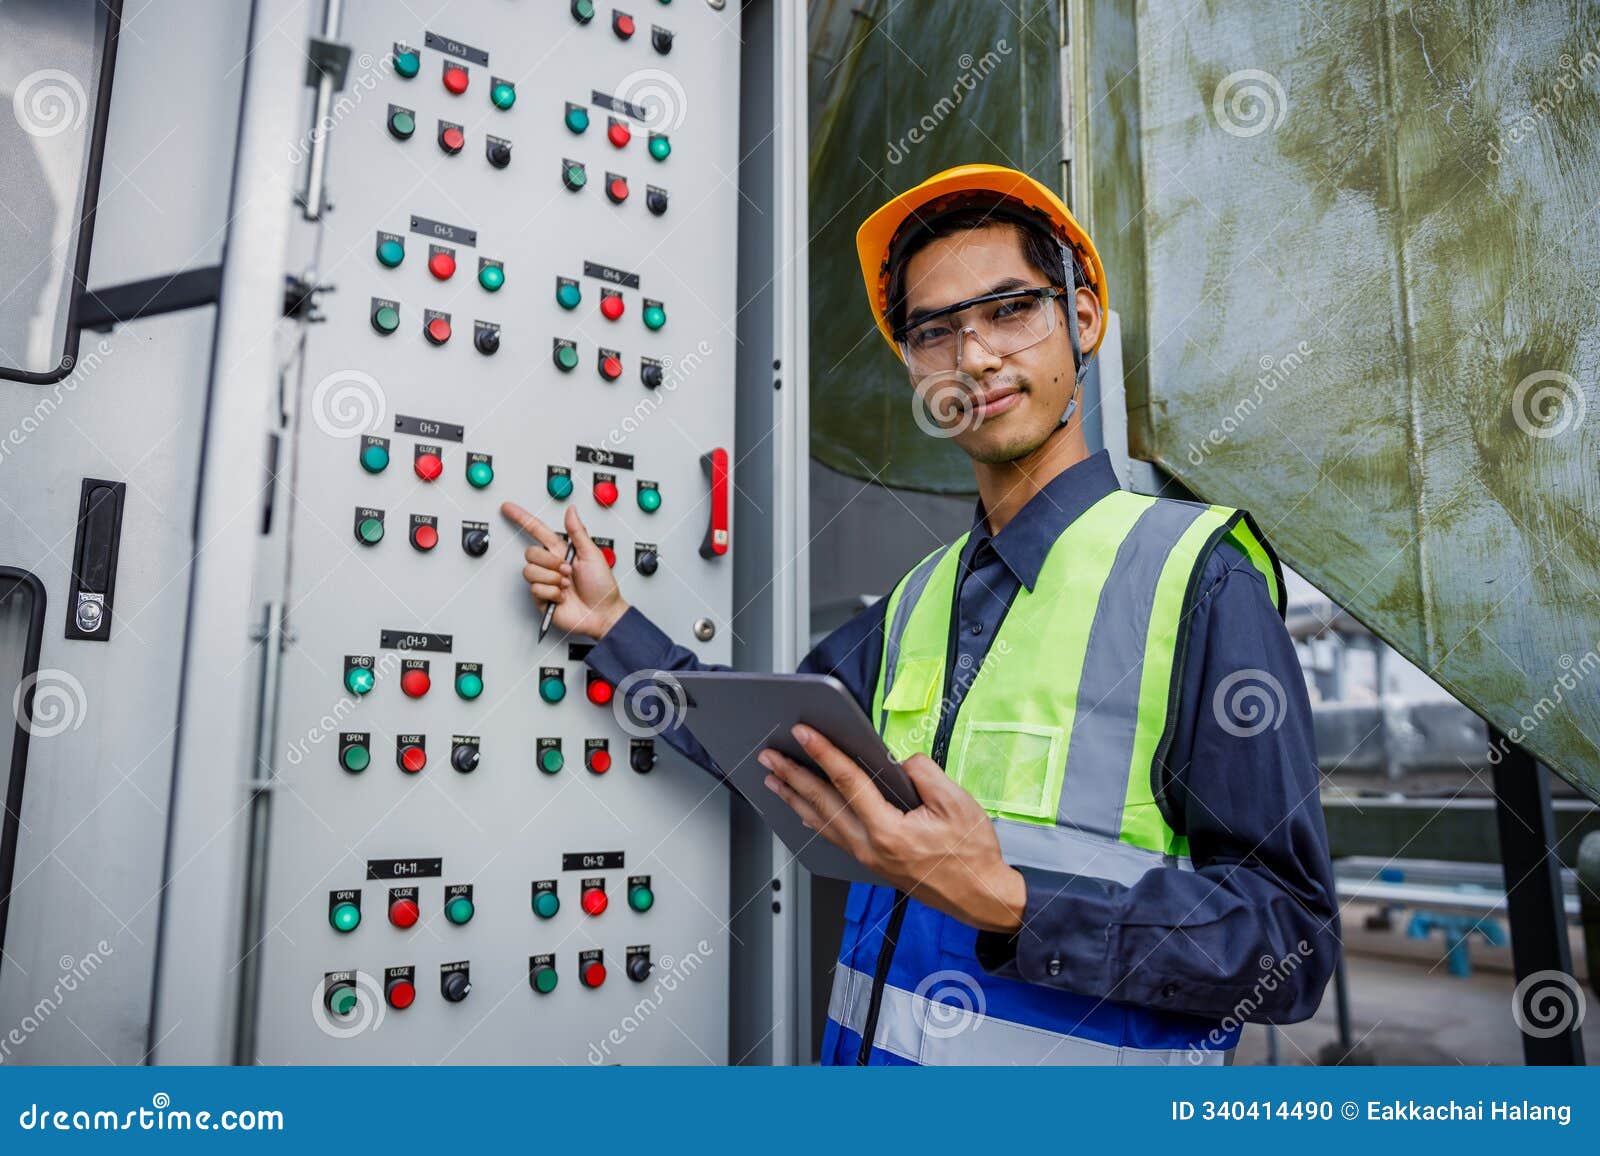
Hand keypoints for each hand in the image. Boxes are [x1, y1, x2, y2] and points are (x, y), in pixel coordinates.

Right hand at [500, 501, 629, 639]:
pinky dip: (552, 593)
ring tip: (566, 585)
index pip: (537, 531)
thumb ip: (578, 532)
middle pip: (530, 553)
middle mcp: (551, 565)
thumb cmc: (602, 586)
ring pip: (530, 571)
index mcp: (562, 551)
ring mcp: (545, 582)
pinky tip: (562, 597)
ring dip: (552, 578)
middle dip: (549, 562)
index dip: (522, 519)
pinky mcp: (541, 598)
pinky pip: (535, 589)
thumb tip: (571, 511)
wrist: (602, 613)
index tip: (508, 508)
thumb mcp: (593, 554)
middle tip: (567, 570)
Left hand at [760, 725, 1025, 931]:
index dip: (824, 753)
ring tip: (774, 780)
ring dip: (795, 797)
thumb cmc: (971, 854)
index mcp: (889, 831)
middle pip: (823, 804)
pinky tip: (803, 811)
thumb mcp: (957, 803)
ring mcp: (867, 858)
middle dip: (792, 776)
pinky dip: (813, 819)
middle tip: (769, 756)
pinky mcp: (871, 863)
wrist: (980, 897)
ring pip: (822, 822)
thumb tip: (897, 761)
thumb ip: (923, 773)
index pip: (848, 783)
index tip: (805, 733)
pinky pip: (833, 837)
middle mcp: (870, 846)